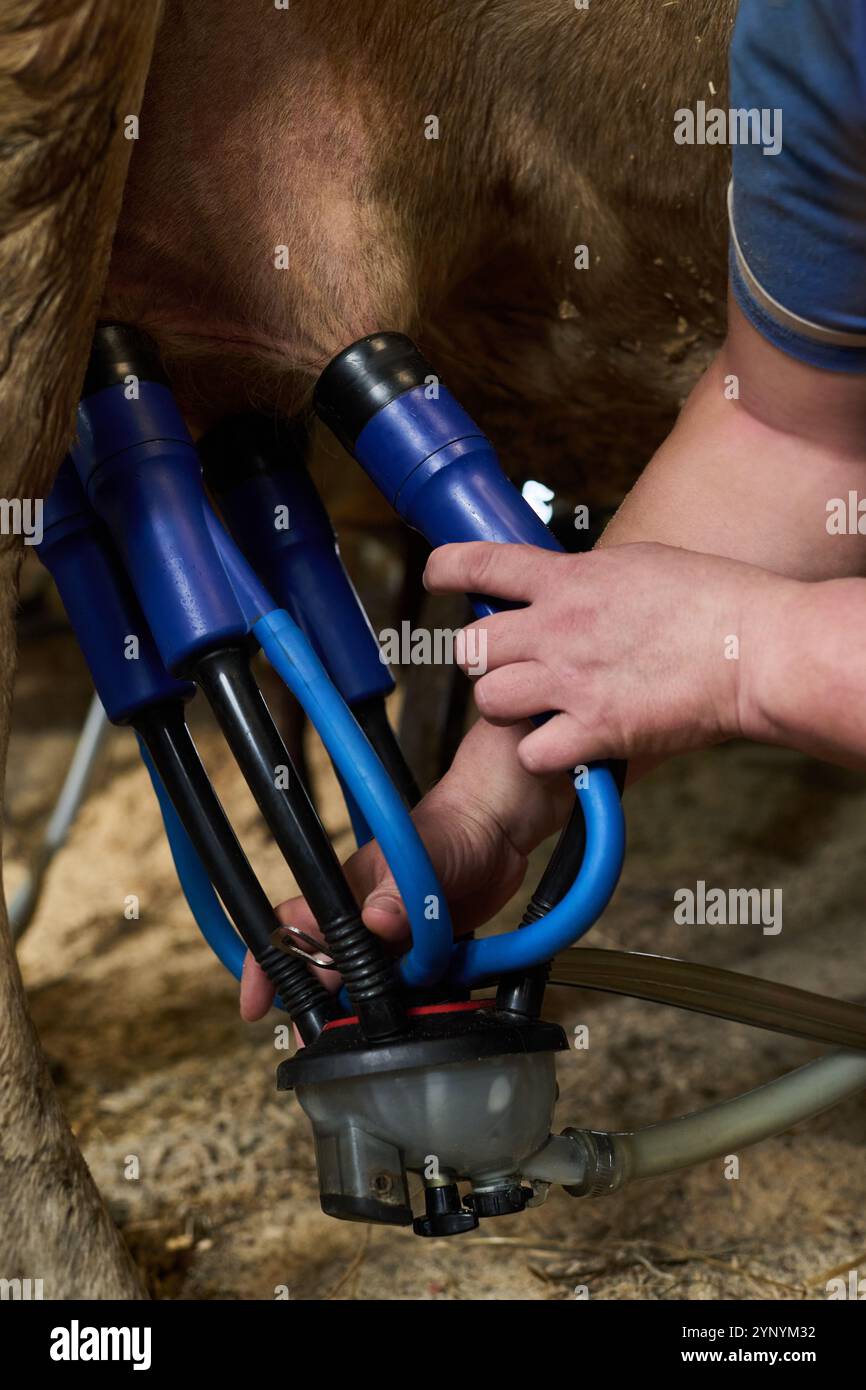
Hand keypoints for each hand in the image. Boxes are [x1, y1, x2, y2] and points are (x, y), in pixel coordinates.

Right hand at [240, 717, 572, 1018]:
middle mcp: (363, 922)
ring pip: (367, 986)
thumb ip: (394, 894)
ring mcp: (394, 940)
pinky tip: (412, 1024)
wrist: (496, 828)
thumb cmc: (446, 829)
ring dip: (364, 1013)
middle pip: (326, 971)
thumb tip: (374, 924)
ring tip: (361, 1043)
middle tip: (315, 1040)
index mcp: (345, 895)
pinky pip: (409, 988)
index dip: (267, 967)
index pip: (291, 930)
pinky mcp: (425, 952)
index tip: (254, 1005)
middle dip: (316, 1007)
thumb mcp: (414, 858)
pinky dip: (408, 1006)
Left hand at [425, 540, 789, 773]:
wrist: (755, 648)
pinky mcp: (595, 730)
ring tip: (537, 708)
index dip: (447, 569)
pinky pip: (531, 752)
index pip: (481, 564)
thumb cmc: (712, 600)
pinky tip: (567, 745)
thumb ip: (587, 578)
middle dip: (482, 659)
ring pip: (489, 700)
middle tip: (508, 665)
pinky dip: (543, 755)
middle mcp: (557, 629)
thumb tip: (563, 585)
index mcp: (568, 581)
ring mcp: (572, 681)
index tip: (437, 576)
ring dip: (506, 708)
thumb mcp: (639, 565)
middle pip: (470, 647)